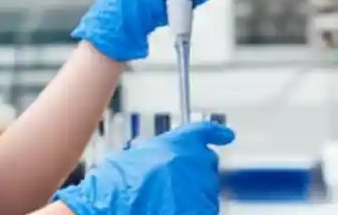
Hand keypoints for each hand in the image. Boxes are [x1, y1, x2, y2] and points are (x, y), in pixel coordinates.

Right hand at [54, 121, 233, 214]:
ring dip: (193, 194)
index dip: (216, 133)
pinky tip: (175, 210)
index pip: (204, 132)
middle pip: (205, 164)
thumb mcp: (133, 157)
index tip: (226, 135)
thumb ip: (156, 154)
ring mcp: (202, 188)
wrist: (111, 208)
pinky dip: (194, 209)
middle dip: (193, 172)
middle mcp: (196, 161)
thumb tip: (163, 161)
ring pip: (207, 190)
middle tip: (170, 184)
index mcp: (178, 142)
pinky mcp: (202, 210)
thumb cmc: (115, 186)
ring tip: (165, 201)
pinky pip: (205, 208)